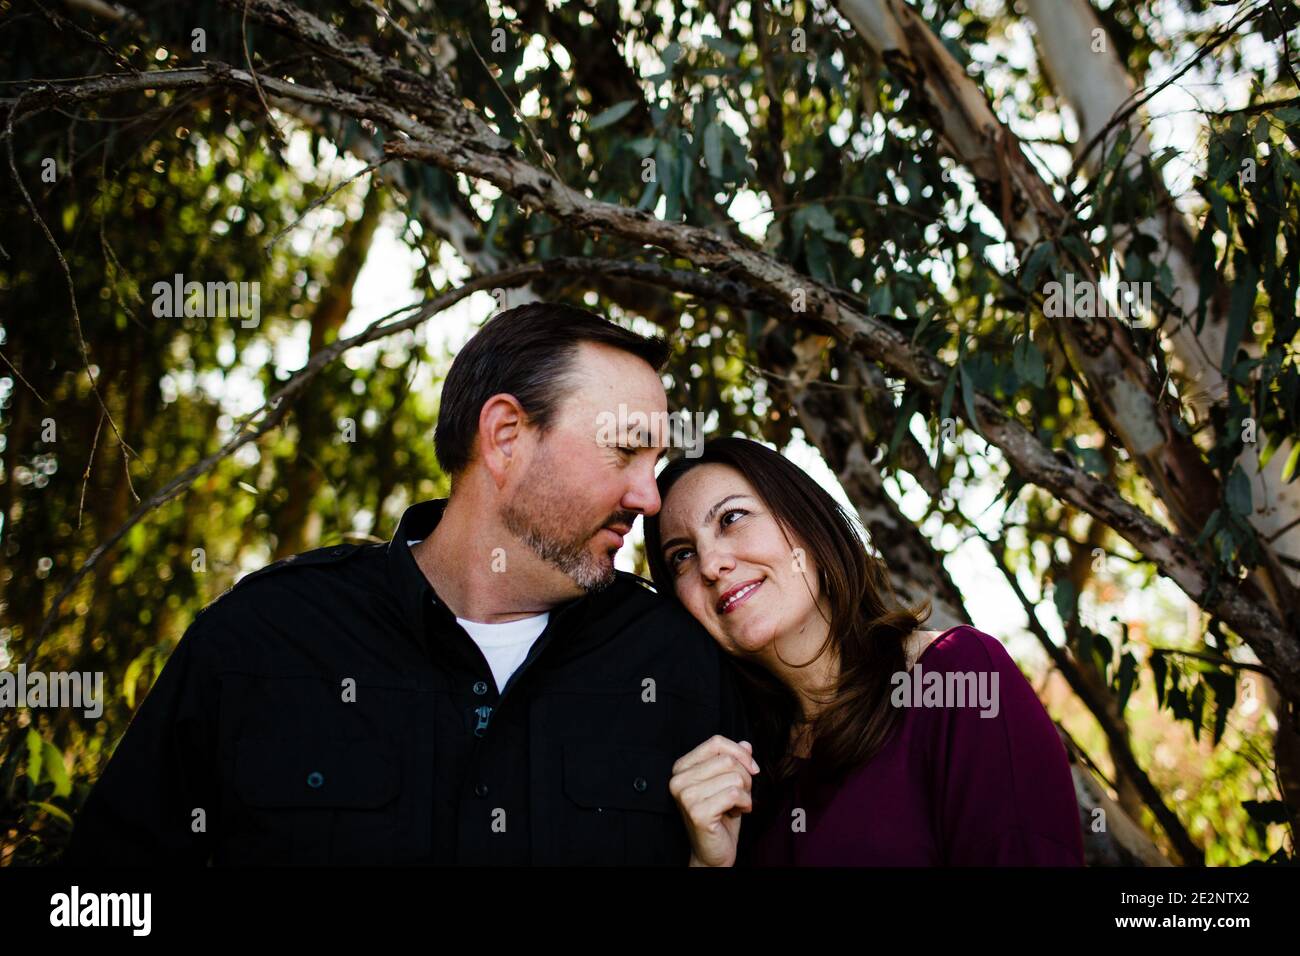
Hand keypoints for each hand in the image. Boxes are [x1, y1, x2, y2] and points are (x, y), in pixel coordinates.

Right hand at [669, 735, 758, 866]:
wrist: (713, 851)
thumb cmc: (720, 816)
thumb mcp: (727, 782)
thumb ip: (733, 761)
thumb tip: (745, 745)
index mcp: (682, 767)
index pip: (716, 742)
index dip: (739, 752)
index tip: (752, 768)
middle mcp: (679, 779)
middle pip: (728, 760)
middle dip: (745, 777)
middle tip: (741, 794)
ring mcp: (686, 796)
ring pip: (734, 777)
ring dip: (745, 793)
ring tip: (736, 805)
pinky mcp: (697, 812)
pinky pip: (734, 794)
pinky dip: (745, 804)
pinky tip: (737, 812)